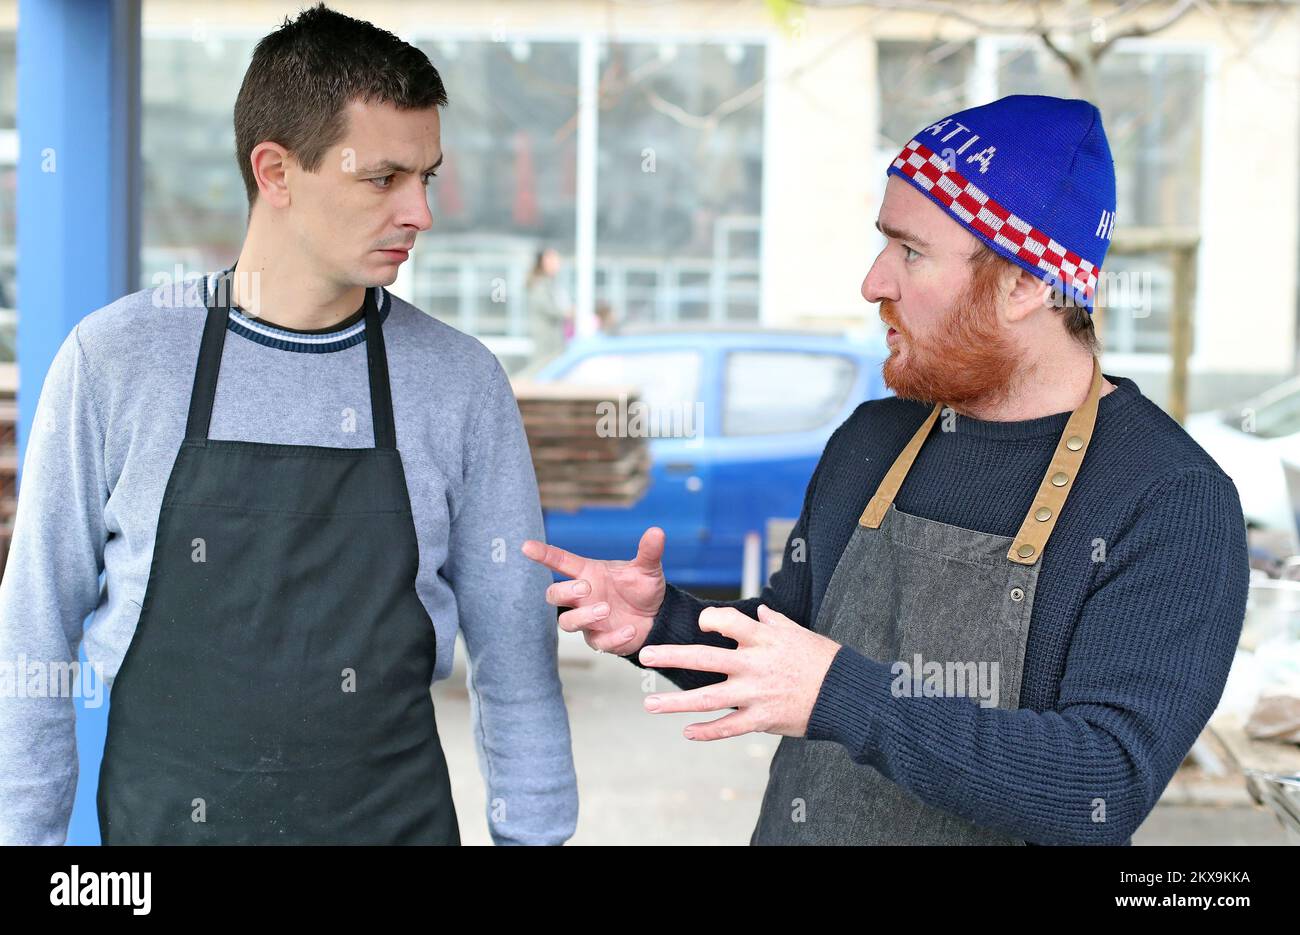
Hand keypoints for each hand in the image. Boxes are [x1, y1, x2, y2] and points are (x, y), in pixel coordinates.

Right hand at [521, 527, 666, 654]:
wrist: (657, 616)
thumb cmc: (643, 589)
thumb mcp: (648, 568)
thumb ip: (648, 551)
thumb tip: (657, 531)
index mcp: (589, 574)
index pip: (560, 562)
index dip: (543, 554)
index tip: (526, 546)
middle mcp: (583, 597)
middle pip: (553, 595)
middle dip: (564, 591)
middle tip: (585, 588)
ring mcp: (589, 620)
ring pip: (567, 621)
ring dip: (583, 616)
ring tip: (605, 610)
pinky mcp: (601, 640)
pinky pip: (598, 642)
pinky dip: (613, 637)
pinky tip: (629, 630)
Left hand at [637, 604, 841, 740]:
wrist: (846, 694)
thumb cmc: (824, 660)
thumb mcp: (800, 633)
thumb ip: (776, 622)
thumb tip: (761, 611)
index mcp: (763, 638)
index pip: (725, 621)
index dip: (709, 620)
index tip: (702, 624)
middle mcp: (754, 664)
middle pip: (704, 659)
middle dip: (671, 657)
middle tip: (644, 655)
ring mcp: (755, 694)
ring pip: (707, 698)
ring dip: (675, 703)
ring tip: (649, 704)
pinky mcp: (762, 719)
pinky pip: (728, 727)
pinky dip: (706, 732)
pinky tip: (687, 732)